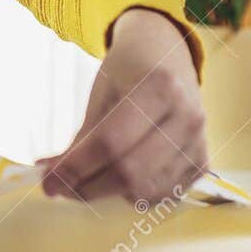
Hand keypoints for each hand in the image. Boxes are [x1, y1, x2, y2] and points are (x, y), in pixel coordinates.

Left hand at [40, 8, 205, 207]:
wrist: (168, 56)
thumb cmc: (129, 71)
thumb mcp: (101, 93)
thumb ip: (81, 137)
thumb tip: (50, 176)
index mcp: (158, 88)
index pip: (110, 142)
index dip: (76, 167)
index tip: (47, 182)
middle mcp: (187, 117)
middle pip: (129, 172)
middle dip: (87, 187)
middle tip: (59, 188)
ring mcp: (199, 142)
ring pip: (146, 190)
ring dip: (108, 194)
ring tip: (86, 180)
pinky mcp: (203, 163)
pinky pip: (163, 195)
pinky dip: (135, 195)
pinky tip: (118, 180)